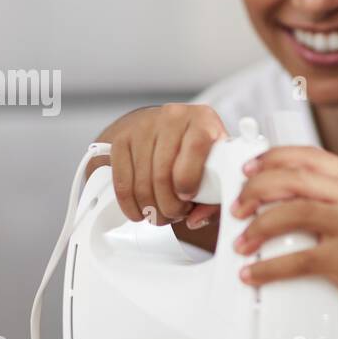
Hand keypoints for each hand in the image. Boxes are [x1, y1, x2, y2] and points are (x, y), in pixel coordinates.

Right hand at [98, 103, 227, 230]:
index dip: (189, 181)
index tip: (188, 198)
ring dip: (150, 208)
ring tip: (160, 214)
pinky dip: (129, 203)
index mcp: (202, 120)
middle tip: (174, 214)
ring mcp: (143, 126)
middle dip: (169, 206)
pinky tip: (139, 211)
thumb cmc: (197, 149)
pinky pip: (122, 180)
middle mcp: (172, 117)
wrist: (167, 126)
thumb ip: (215, 197)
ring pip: (142, 180)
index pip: (195, 149)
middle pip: (163, 173)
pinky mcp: (121, 139)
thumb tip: (195, 221)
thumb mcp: (216, 166)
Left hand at [232, 146, 337, 318]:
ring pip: (291, 213)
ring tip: (241, 243)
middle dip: (254, 190)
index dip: (270, 159)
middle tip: (237, 209)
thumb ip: (333, 200)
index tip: (247, 171)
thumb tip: (279, 202)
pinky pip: (297, 260)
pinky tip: (253, 274)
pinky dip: (268, 267)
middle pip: (292, 178)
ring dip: (256, 226)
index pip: (307, 155)